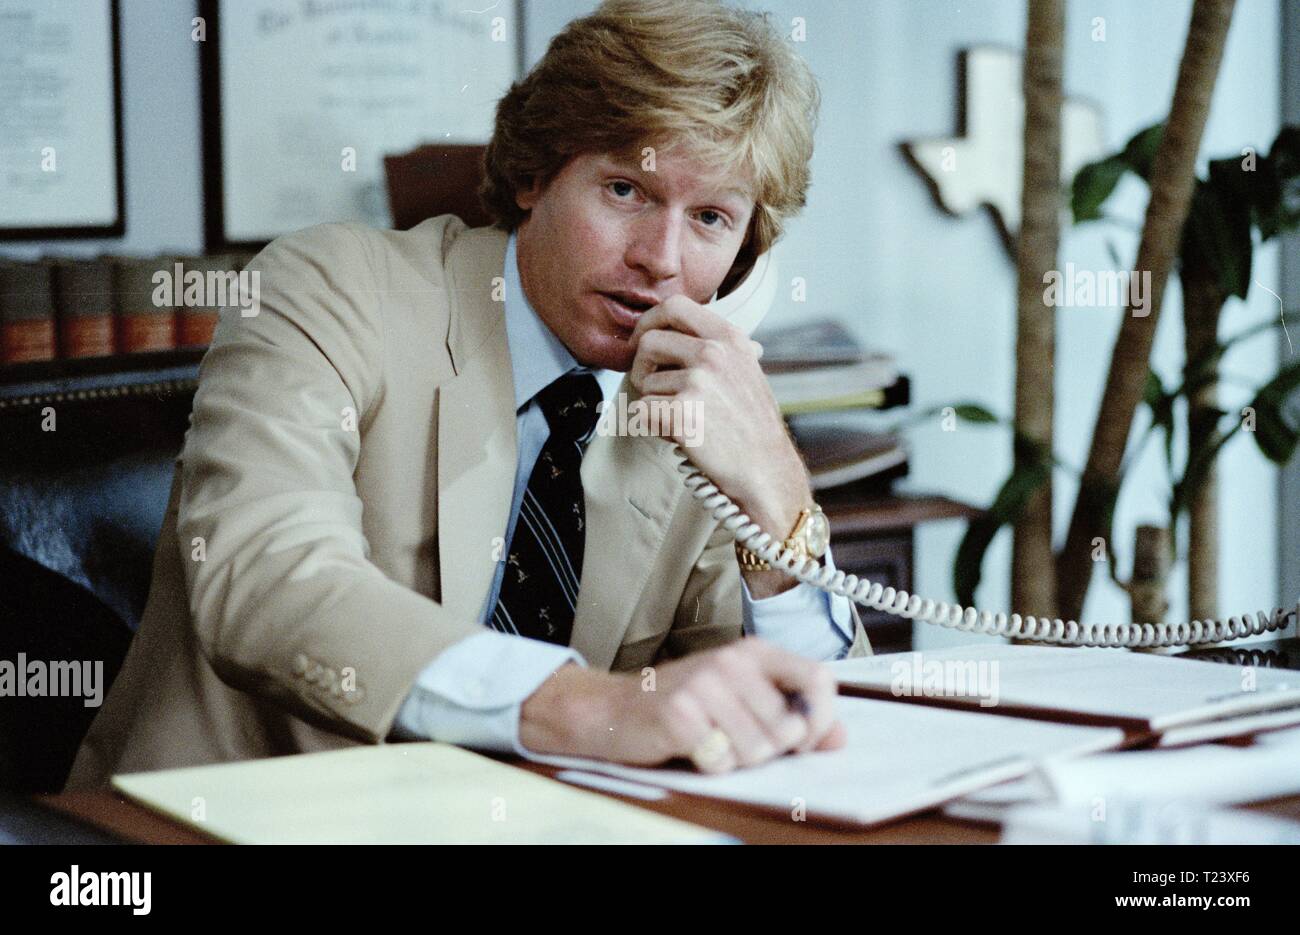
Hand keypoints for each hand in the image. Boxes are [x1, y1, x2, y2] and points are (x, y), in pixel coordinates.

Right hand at [519, 638, 845, 771]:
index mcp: (754, 652)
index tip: (804, 739)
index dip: (822, 717)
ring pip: (758, 749)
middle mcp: (731, 661)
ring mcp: (703, 685)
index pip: (819, 678)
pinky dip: (710, 766)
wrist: (612, 708)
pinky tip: (691, 748)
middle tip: (735, 739)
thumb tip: (839, 738)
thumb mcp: (742, 699)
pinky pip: (721, 761)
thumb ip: (793, 714)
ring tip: (712, 742)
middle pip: (789, 728)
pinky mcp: (679, 714)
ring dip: (737, 760)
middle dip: (769, 750)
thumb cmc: (685, 706)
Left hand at [626, 296, 810, 539]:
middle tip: (650, 386)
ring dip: (654, 404)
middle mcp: (714, 353)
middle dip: (640, 365)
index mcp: (729, 338)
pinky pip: (643, 411)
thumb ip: (718, 347)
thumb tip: (685, 330)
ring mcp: (698, 381)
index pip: (674, 305)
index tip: (643, 341)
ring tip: (682, 420)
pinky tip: (679, 435)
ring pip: (644, 382)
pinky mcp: (682, 412)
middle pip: (648, 341)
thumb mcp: (746, 370)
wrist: (765, 468)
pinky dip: (653, 427)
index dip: (650, 320)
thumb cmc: (753, 425)